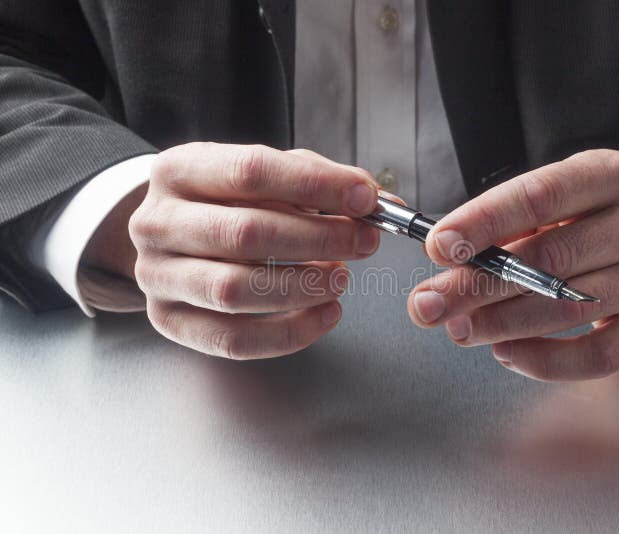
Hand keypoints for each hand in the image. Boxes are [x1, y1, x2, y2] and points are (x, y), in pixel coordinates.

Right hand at [122, 143, 381, 358]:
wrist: (170, 235)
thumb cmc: (226, 203)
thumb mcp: (264, 175)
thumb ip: (317, 180)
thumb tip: (376, 200)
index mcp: (179, 170)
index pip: (252, 171)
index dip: (317, 186)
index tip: (364, 199)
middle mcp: (156, 222)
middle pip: (246, 234)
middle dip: (319, 239)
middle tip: (363, 242)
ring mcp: (157, 275)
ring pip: (236, 290)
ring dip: (304, 287)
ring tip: (340, 277)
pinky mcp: (168, 320)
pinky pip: (233, 339)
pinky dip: (290, 333)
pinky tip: (325, 314)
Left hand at [407, 150, 618, 380]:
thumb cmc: (588, 219)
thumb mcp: (556, 201)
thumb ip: (506, 225)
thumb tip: (444, 260)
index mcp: (609, 174)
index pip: (538, 196)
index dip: (482, 222)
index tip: (437, 246)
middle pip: (547, 259)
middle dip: (476, 285)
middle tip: (427, 304)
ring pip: (566, 307)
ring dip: (501, 324)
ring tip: (458, 329)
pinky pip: (597, 355)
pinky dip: (545, 361)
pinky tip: (506, 352)